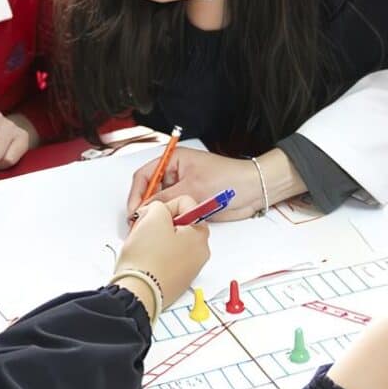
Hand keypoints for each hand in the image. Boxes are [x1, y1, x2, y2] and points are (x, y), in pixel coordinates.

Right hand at [113, 196, 210, 307]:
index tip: (152, 217)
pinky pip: (167, 258)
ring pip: (171, 241)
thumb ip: (160, 205)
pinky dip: (155, 255)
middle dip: (159, 224)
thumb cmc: (147, 259)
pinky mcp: (177, 279)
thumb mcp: (153, 217)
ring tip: (142, 246)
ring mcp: (190, 267)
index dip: (164, 207)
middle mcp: (201, 251)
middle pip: (179, 223)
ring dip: (155, 239)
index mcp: (201, 234)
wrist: (138, 293)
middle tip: (145, 231)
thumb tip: (159, 210)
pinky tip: (144, 259)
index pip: (185, 204)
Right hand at [127, 147, 262, 219]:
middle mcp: (176, 174)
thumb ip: (164, 199)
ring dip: (162, 216)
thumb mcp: (191, 188)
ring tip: (159, 227)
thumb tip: (143, 210)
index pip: (145, 175)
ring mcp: (184, 189)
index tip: (134, 212)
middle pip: (151, 192)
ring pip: (163, 205)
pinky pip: (176, 214)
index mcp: (173, 160)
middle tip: (140, 225)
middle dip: (147, 207)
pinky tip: (172, 228)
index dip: (136, 194)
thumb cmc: (228, 178)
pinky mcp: (192, 204)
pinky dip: (173, 221)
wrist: (254, 190)